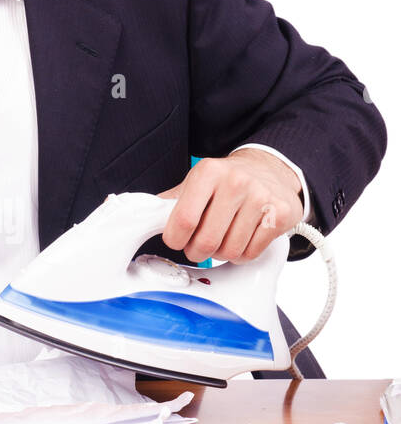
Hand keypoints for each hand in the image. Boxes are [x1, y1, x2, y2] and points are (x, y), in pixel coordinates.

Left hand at [158, 148, 303, 261]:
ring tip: (223, 238)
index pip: (183, 220)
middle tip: (199, 246)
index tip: (177, 240)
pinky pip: (251, 253)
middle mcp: (235, 182)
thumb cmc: (226, 180)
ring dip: (222, 254)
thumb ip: (171, 202)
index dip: (176, 239)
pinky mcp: (280, 214)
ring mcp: (260, 197)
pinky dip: (242, 255)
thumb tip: (144, 218)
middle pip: (206, 242)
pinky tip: (242, 238)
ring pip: (229, 252)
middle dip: (198, 252)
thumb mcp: (197, 182)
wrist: (269, 169)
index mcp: (208, 172)